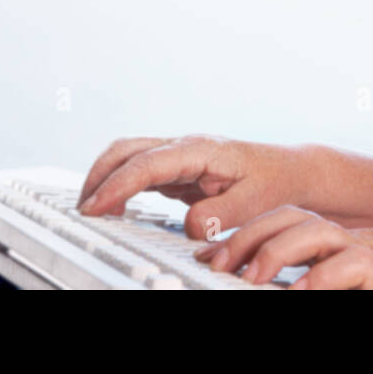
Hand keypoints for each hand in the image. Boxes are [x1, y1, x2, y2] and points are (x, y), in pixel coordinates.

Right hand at [77, 134, 307, 240]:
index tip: (96, 207)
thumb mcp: (255, 202)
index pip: (147, 164)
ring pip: (128, 156)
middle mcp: (184, 146)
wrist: (290, 171)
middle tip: (82, 210)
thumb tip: (190, 226)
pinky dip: (120, 185)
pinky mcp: (178, 169)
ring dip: (105, 177)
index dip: (118, 185)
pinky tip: (114, 208)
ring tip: (91, 210)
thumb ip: (222, 214)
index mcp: (200, 150)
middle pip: (127, 149)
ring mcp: (179, 155)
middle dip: (99, 175)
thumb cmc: (274, 183)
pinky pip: (139, 171)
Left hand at [191, 204, 372, 288]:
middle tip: (215, 263)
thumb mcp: (348, 281)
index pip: (278, 222)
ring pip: (314, 235)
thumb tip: (272, 288)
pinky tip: (299, 294)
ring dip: (276, 253)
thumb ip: (313, 281)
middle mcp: (342, 237)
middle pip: (287, 219)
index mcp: (329, 239)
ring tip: (248, 278)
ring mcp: (364, 249)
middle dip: (246, 238)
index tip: (206, 255)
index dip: (240, 235)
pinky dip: (321, 280)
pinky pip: (349, 268)